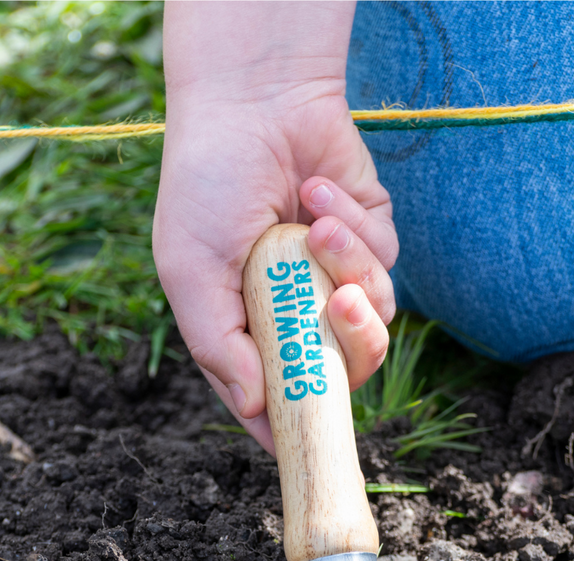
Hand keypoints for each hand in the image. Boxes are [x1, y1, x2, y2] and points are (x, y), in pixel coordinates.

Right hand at [153, 2, 397, 453]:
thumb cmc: (207, 185)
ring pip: (373, 324)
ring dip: (347, 269)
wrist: (256, 102)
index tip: (310, 445)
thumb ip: (217, 344)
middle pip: (342, 375)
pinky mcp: (370, 248)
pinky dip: (354, 231)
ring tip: (312, 223)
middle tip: (335, 307)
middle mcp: (295, 317)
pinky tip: (318, 195)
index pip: (276, 398)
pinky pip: (385, 266)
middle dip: (347, 346)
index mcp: (247, 331)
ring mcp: (335, 284)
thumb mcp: (189, 270)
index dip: (294, 426)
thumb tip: (253, 410)